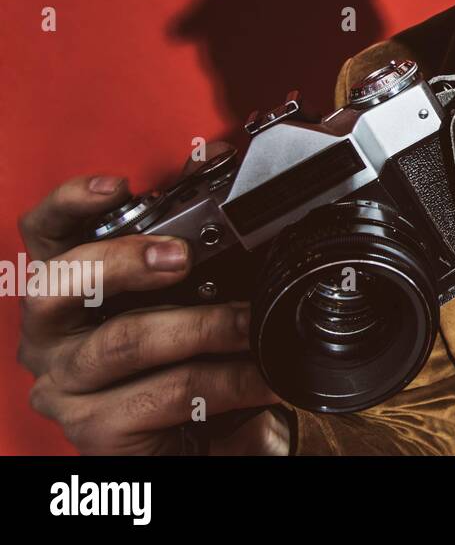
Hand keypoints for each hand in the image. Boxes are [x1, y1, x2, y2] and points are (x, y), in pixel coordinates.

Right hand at [16, 149, 287, 454]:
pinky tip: (257, 377)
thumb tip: (221, 166)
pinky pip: (165, 394)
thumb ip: (192, 237)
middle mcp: (51, 338)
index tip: (116, 187)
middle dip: (124, 262)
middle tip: (183, 257)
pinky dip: (224, 381)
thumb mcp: (187, 292)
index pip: (44, 236)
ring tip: (249, 324)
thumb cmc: (183, 355)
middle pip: (59, 285)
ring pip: (123, 342)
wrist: (203, 441)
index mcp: (67, 291)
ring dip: (200, 326)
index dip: (69, 205)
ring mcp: (68, 385)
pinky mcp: (97, 430)